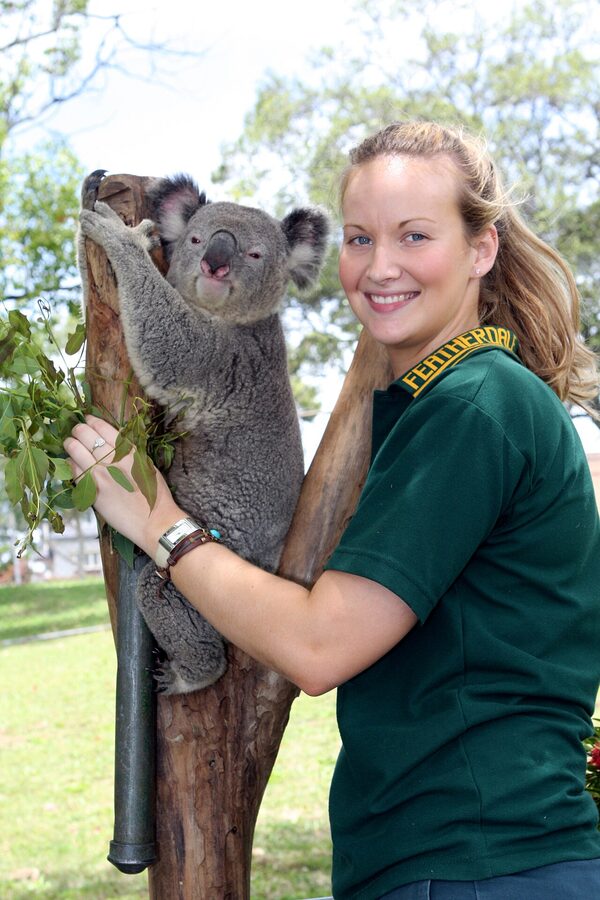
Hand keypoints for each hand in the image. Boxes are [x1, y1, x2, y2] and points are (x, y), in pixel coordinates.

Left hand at [63, 414, 183, 556]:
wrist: (154, 521)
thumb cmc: (155, 495)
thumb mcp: (147, 465)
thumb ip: (130, 451)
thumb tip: (115, 437)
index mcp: (129, 451)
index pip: (103, 428)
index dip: (92, 421)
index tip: (87, 419)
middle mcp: (113, 459)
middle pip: (85, 435)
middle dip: (78, 430)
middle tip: (76, 431)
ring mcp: (100, 474)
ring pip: (75, 450)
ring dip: (70, 444)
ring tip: (70, 444)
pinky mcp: (92, 491)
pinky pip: (74, 471)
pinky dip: (70, 464)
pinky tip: (72, 463)